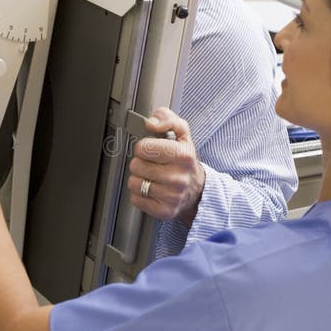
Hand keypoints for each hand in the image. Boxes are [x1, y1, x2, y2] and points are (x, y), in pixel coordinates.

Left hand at [128, 107, 204, 226]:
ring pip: (133, 182)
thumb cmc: (184, 161)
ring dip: (139, 179)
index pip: (144, 147)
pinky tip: (152, 190)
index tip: (152, 150)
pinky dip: (140, 194)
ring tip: (152, 177)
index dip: (144, 147)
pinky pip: (135, 199)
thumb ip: (167, 119)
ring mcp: (171, 196)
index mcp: (183, 155)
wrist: (197, 190)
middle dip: (141, 163)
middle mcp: (179, 177)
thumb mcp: (182, 134)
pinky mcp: (164, 211)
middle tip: (153, 164)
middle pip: (136, 165)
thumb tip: (151, 122)